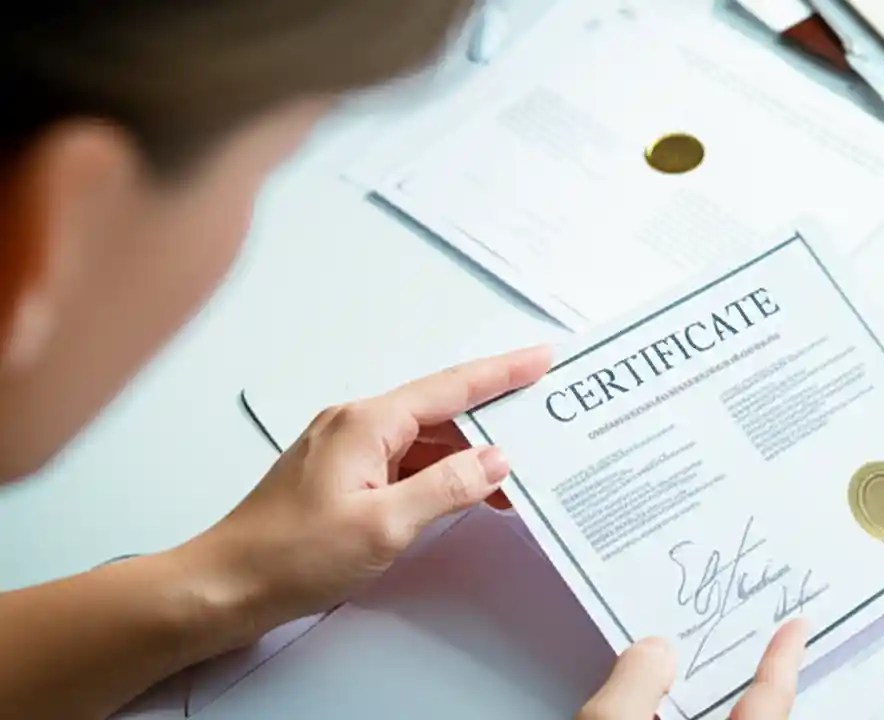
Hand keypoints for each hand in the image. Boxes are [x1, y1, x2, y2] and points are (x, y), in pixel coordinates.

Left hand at [181, 346, 551, 640]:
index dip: (502, 373)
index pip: (451, 388)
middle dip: (495, 422)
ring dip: (468, 458)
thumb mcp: (383, 525)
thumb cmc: (287, 556)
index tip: (540, 360)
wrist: (223, 586)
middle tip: (542, 427)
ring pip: (425, 440)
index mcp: (366, 423)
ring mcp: (347, 450)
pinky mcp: (343, 476)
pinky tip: (463, 494)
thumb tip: (494, 461)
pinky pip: (405, 462)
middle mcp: (356, 425)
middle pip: (441, 411)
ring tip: (514, 480)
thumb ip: (446, 487)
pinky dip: (440, 475)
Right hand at [578, 618, 808, 719]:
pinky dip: (680, 717)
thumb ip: (636, 684)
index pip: (771, 701)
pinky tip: (653, 708)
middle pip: (750, 718)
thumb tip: (657, 650)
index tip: (798, 627)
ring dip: (707, 704)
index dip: (784, 660)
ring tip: (685, 669)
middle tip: (751, 642)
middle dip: (749, 682)